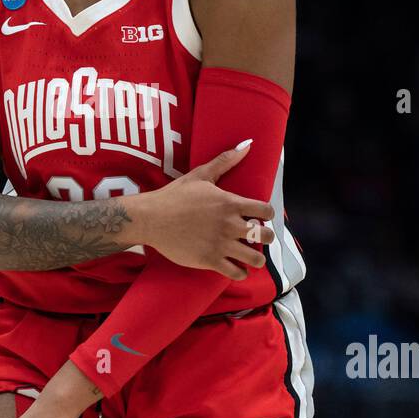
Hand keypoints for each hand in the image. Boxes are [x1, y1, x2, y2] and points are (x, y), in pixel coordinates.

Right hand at [142, 140, 275, 277]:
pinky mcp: (210, 260)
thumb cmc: (175, 195)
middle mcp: (230, 225)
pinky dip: (240, 272)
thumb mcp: (201, 175)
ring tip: (250, 255)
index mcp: (230, 203)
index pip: (266, 211)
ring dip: (256, 258)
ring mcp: (221, 244)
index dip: (266, 215)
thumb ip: (225, 161)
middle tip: (257, 237)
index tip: (259, 217)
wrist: (151, 218)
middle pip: (265, 236)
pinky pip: (236, 273)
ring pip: (255, 259)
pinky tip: (236, 267)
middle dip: (265, 237)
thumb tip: (247, 144)